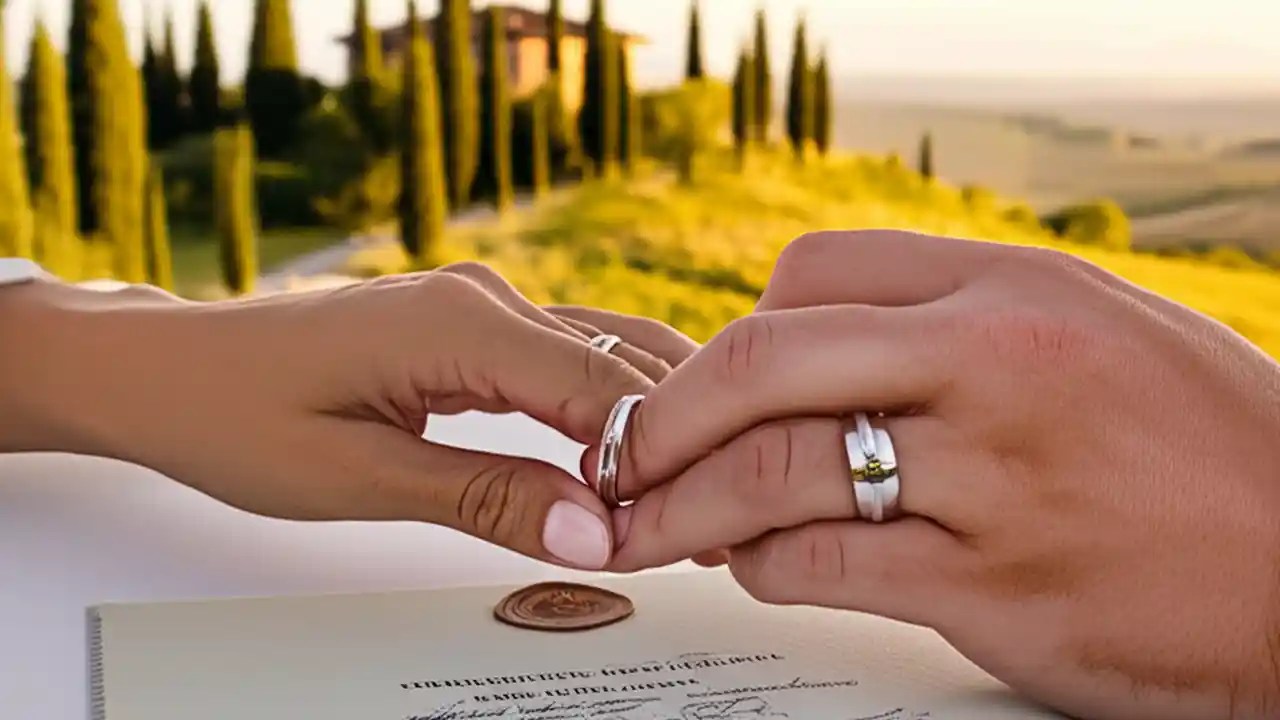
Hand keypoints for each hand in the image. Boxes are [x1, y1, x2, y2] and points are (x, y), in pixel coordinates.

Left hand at [0, 263, 679, 570]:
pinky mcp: (471, 327)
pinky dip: (602, 412)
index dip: (649, 463)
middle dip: (666, 443)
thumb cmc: (234, 415)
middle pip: (619, 366)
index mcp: (460, 321)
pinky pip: (563, 362)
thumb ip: (488, 499)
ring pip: (603, 358)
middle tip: (702, 528)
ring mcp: (480, 305)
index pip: (600, 388)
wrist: (164, 371)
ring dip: (645, 426)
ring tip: (681, 497)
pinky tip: (629, 457)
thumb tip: (595, 533)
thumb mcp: (359, 478)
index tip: (678, 534)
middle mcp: (483, 297)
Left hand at [598, 231, 1279, 719]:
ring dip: (688, 501)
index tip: (704, 384)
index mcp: (1012, 289)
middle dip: (662, 413)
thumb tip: (829, 348)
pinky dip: (764, 566)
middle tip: (617, 454)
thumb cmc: (1204, 447)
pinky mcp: (996, 586)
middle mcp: (994, 365)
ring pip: (777, 469)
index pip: (813, 274)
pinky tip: (752, 568)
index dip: (736, 333)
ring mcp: (993, 477)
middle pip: (765, 357)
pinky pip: (828, 564)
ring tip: (650, 524)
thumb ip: (962, 325)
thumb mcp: (1097, 332)